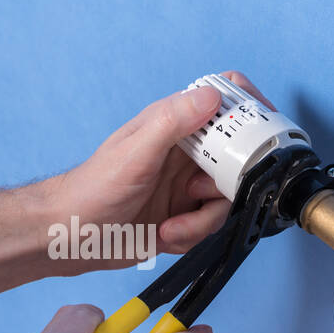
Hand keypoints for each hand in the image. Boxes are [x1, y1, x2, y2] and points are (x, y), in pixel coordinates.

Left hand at [47, 71, 276, 271]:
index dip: (250, 110)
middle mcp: (186, 152)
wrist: (72, 237)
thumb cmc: (93, 188)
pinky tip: (165, 235)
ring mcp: (187, 185)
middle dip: (228, 184)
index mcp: (175, 124)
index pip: (224, 101)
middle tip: (200, 195)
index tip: (262, 132)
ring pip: (227, 198)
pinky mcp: (185, 217)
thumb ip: (173, 121)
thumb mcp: (135, 152)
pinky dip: (192, 235)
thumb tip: (211, 95)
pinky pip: (212, 226)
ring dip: (204, 219)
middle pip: (238, 158)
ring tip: (172, 224)